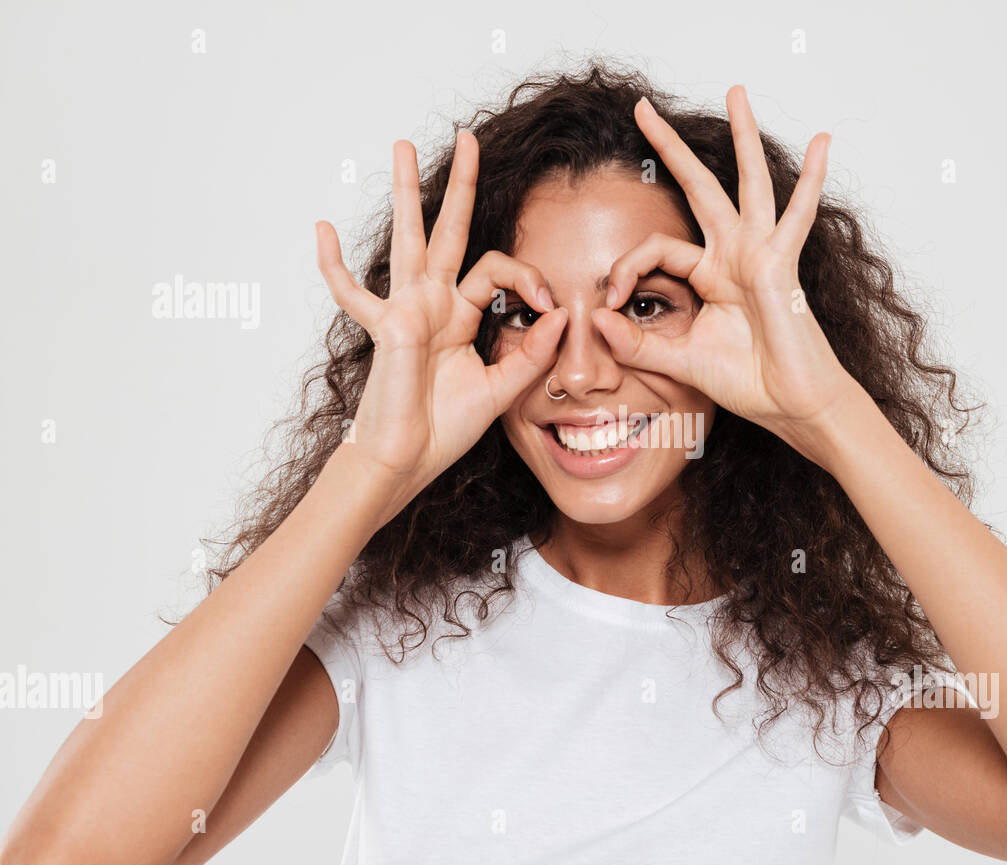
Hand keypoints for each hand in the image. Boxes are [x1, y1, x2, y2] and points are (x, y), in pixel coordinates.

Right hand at [316, 134, 567, 496]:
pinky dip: (335, 266)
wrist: (407, 461)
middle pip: (450, 232)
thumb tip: (559, 314)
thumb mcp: (500, 391)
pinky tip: (323, 229)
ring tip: (403, 147)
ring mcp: (406, 311)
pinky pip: (353, 293)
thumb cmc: (443, 430)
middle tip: (470, 138)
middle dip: (461, 185)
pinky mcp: (388, 329)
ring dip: (407, 193)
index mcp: (458, 316)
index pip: (496, 271)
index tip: (549, 303)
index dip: (528, 278)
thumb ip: (530, 355)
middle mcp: (432, 304)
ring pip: (409, 239)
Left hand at [591, 87, 860, 457]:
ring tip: (736, 91)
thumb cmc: (748, 382)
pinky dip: (811, 180)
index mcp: (709, 275)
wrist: (791, 405)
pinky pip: (797, 215)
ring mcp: (760, 254)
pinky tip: (822, 143)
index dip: (624, 268)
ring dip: (741, 136)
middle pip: (698, 187)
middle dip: (670, 147)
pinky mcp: (781, 264)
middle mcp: (734, 256)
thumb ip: (636, 343)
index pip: (656, 248)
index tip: (607, 301)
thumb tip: (594, 319)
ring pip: (747, 182)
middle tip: (642, 108)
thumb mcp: (678, 361)